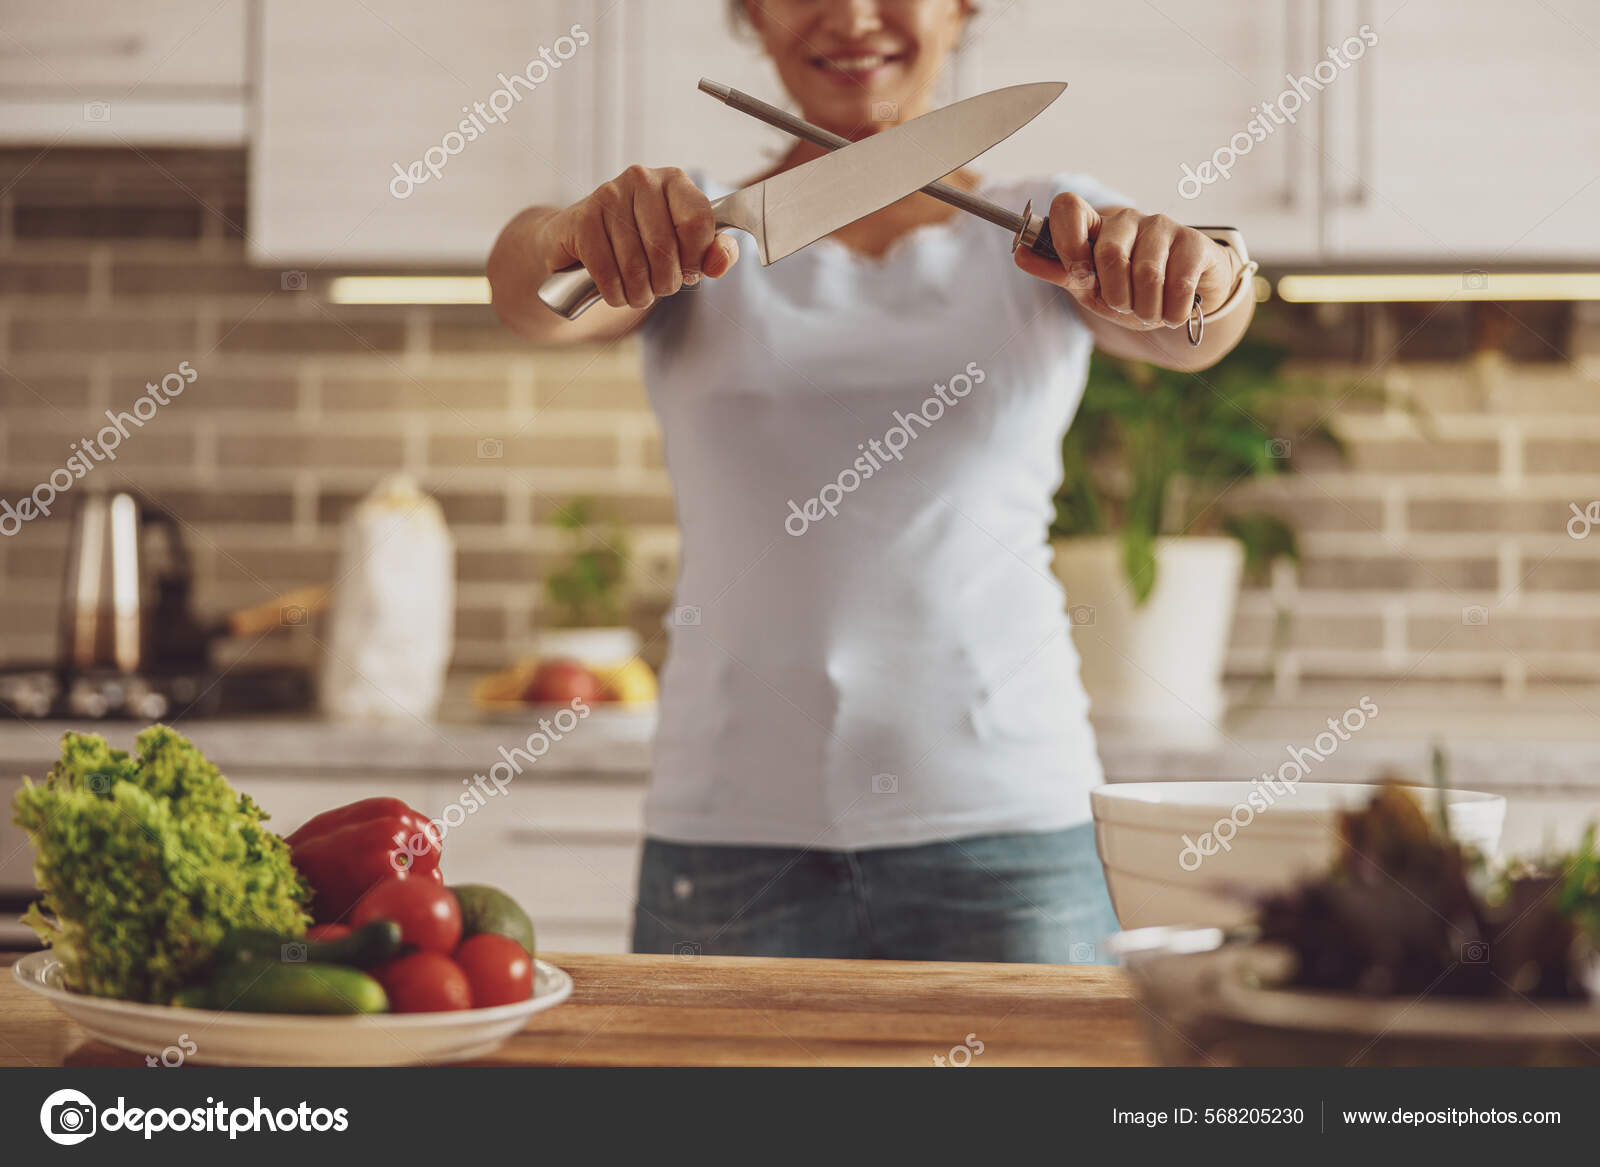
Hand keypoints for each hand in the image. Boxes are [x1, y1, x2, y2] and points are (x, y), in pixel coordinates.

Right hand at [538, 166, 738, 309]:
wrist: (582, 242)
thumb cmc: (642, 243)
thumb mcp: (685, 246)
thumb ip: (715, 252)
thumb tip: (718, 263)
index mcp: (674, 181)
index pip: (697, 222)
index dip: (695, 259)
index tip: (688, 270)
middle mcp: (641, 179)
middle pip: (665, 249)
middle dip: (666, 283)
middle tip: (659, 287)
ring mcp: (608, 195)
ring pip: (634, 266)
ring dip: (639, 294)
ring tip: (638, 292)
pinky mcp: (581, 218)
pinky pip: (606, 272)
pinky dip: (615, 294)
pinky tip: (616, 292)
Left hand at [1013, 193, 1239, 331]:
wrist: (1179, 300)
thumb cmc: (1130, 290)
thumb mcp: (1090, 287)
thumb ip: (1059, 271)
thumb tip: (1019, 255)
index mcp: (1095, 227)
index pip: (1068, 207)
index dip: (1067, 241)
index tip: (1079, 274)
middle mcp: (1127, 219)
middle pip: (1109, 253)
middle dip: (1115, 295)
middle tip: (1125, 305)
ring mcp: (1162, 226)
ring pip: (1146, 273)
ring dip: (1145, 308)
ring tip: (1150, 311)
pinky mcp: (1195, 242)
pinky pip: (1178, 283)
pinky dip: (1171, 311)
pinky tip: (1172, 312)